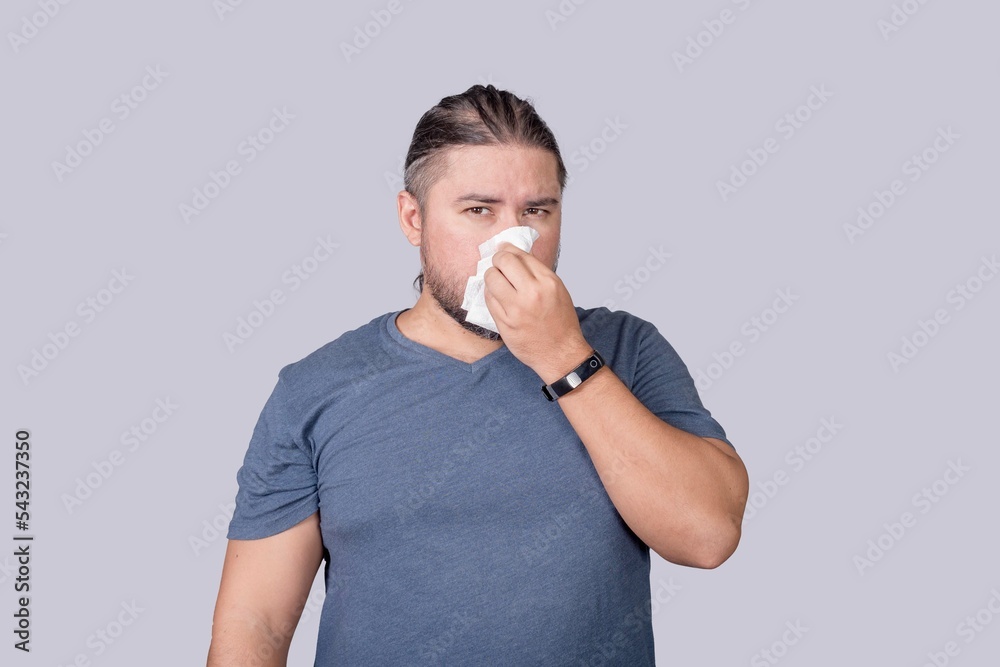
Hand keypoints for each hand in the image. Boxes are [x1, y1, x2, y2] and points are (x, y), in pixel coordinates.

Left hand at [483, 242, 592, 383]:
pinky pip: (488, 299)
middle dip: (497, 260)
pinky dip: (490, 294)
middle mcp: (532, 293)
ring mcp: (516, 309)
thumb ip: (537, 272)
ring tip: (497, 281)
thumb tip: (513, 253)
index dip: (508, 250)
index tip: (503, 250)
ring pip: (491, 278)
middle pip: (503, 261)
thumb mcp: (557, 290)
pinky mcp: (504, 322)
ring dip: (491, 276)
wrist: (560, 353)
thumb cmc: (560, 322)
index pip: (519, 255)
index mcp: (548, 282)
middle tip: (498, 265)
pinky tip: (497, 296)